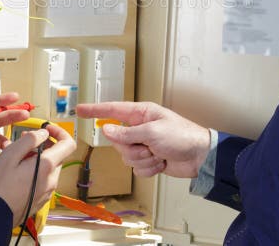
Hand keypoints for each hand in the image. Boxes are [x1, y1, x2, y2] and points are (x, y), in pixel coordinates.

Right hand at [0, 123, 75, 224]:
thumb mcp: (10, 155)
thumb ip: (30, 140)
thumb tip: (44, 134)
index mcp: (47, 166)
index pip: (69, 144)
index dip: (60, 132)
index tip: (47, 129)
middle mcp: (51, 180)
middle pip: (57, 156)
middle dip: (43, 146)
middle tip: (23, 143)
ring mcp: (47, 192)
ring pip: (48, 169)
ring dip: (36, 159)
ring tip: (16, 159)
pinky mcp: (40, 200)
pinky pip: (42, 181)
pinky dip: (34, 172)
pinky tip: (17, 174)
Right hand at [76, 101, 209, 177]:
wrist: (199, 156)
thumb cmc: (182, 135)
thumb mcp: (152, 131)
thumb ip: (126, 132)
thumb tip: (106, 130)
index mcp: (141, 114)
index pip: (112, 110)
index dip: (95, 110)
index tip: (79, 110)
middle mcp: (139, 128)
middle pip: (118, 141)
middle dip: (132, 148)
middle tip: (149, 146)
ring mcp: (143, 145)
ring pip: (126, 157)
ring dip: (143, 159)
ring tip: (159, 154)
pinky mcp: (148, 159)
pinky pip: (137, 168)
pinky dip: (149, 168)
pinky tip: (162, 163)